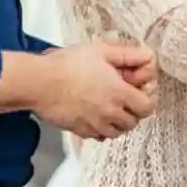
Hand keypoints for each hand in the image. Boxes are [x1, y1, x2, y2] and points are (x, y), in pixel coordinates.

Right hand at [33, 42, 158, 139]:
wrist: (39, 83)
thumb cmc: (68, 65)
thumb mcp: (102, 51)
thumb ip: (128, 55)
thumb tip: (147, 57)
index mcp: (119, 93)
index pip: (147, 107)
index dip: (147, 99)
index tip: (139, 90)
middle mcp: (110, 113)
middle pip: (134, 122)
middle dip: (133, 111)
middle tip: (125, 98)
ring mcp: (95, 124)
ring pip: (117, 132)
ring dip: (118, 122)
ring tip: (111, 107)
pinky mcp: (80, 131)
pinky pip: (99, 136)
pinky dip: (102, 128)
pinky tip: (96, 115)